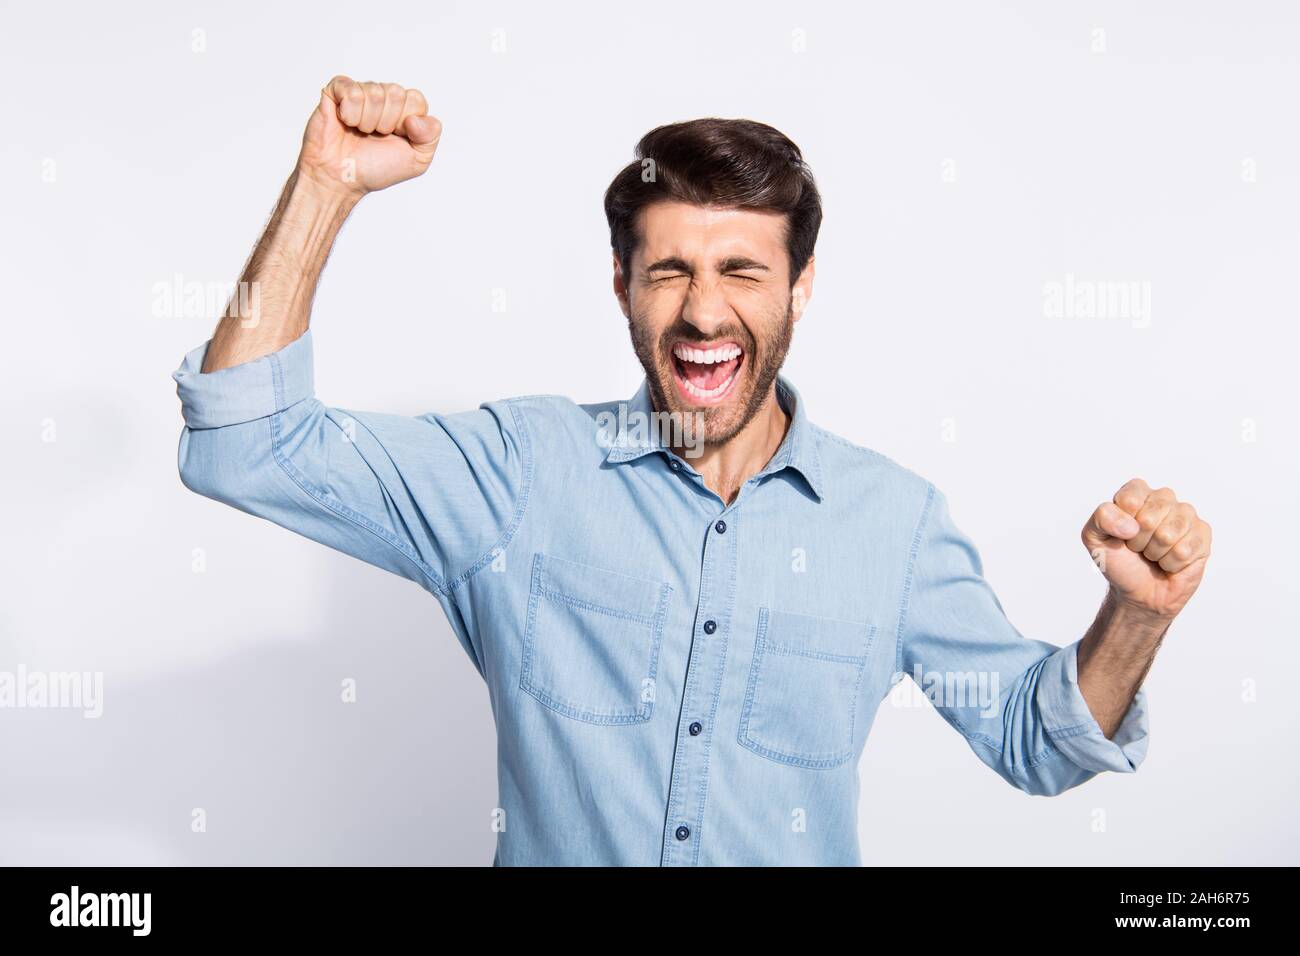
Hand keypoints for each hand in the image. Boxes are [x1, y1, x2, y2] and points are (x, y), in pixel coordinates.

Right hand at [296, 75, 441, 197]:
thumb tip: (415, 118)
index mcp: (404, 110)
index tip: (395, 138)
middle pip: (396, 93)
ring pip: (374, 93)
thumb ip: (431, 136)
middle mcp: (383, 98)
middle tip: (375, 136)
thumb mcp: (416, 161)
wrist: (341, 178)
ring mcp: (360, 92)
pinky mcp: (337, 91)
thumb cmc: (375, 169)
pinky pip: (351, 90)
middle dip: (386, 122)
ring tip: (359, 132)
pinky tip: (345, 122)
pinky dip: (350, 113)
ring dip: (367, 121)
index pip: (416, 100)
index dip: (406, 123)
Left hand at [1081, 478, 1211, 619]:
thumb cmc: (1119, 562)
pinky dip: (1172, 563)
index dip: (1122, 524)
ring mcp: (1185, 515)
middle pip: (1149, 517)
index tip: (1122, 534)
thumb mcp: (1094, 539)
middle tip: (1138, 548)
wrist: (1140, 592)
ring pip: (1169, 534)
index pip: (1130, 498)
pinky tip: (1170, 562)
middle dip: (1139, 541)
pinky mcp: (1202, 533)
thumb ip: (1101, 519)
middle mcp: (1163, 498)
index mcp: (1136, 492)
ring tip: (1154, 554)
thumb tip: (1131, 524)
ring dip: (1156, 553)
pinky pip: (1186, 549)